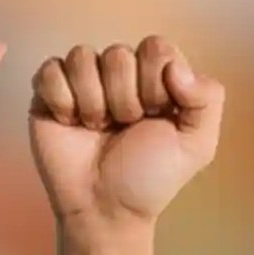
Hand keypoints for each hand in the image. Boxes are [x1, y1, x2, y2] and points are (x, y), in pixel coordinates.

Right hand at [30, 37, 224, 236]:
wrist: (103, 208)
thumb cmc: (149, 177)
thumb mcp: (197, 144)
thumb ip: (207, 98)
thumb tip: (174, 67)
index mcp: (156, 78)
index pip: (156, 47)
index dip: (154, 80)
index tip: (154, 115)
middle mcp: (119, 74)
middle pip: (118, 54)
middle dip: (123, 98)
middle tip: (123, 127)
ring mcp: (81, 81)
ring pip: (81, 57)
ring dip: (91, 100)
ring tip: (95, 128)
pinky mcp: (46, 92)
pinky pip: (50, 70)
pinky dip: (61, 99)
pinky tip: (69, 122)